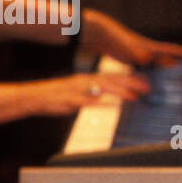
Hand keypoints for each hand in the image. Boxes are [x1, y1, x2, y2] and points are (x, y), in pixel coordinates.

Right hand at [21, 72, 149, 117]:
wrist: (33, 97)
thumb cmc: (55, 97)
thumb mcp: (76, 92)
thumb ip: (91, 93)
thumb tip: (106, 97)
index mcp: (87, 78)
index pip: (113, 76)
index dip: (130, 78)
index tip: (146, 82)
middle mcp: (85, 81)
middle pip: (112, 80)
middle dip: (131, 83)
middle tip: (148, 88)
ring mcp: (78, 90)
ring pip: (103, 88)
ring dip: (121, 92)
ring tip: (135, 96)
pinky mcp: (70, 100)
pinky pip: (88, 101)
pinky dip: (102, 103)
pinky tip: (112, 106)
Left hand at [84, 10, 181, 67]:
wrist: (94, 31)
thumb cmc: (108, 38)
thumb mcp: (123, 47)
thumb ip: (136, 53)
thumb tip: (148, 58)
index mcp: (146, 47)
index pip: (170, 50)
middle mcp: (143, 48)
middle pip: (165, 54)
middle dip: (179, 57)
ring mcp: (135, 51)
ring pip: (154, 59)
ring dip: (164, 64)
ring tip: (174, 68)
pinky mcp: (125, 55)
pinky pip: (141, 63)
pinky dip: (147, 69)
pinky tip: (146, 75)